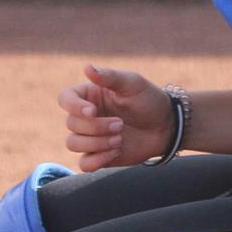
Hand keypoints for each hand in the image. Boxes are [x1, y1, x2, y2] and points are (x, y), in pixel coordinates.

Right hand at [57, 64, 172, 170]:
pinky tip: (116, 151)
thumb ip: (110, 77)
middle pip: (71, 124)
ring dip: (97, 143)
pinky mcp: (98, 156)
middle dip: (96, 127)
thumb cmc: (149, 100)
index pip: (65, 99)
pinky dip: (97, 160)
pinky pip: (83, 164)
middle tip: (121, 124)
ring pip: (73, 144)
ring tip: (120, 139)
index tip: (93, 111)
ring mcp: (91, 137)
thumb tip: (87, 67)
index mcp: (89, 95)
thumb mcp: (133, 84)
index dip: (74, 106)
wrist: (166, 127)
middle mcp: (86, 116)